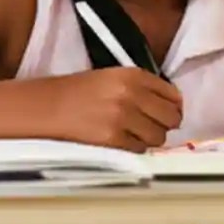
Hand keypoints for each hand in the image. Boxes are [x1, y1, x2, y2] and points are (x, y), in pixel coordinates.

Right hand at [43, 68, 183, 152]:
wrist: (49, 106)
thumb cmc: (80, 92)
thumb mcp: (113, 77)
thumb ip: (143, 88)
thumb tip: (173, 107)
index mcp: (133, 74)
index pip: (173, 94)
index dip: (174, 106)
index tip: (169, 113)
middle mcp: (131, 93)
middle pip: (171, 117)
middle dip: (165, 124)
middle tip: (153, 126)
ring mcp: (123, 117)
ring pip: (158, 137)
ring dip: (150, 138)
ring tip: (134, 134)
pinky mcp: (113, 138)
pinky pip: (140, 149)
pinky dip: (135, 148)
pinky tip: (121, 140)